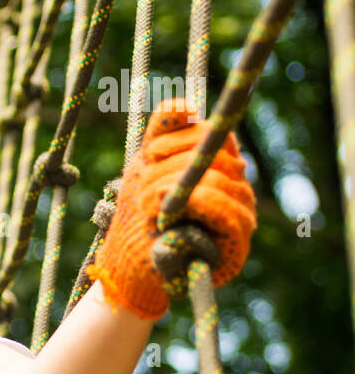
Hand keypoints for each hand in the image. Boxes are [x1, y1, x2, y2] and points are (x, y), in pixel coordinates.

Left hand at [85, 97, 256, 319]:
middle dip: (166, 170)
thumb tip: (185, 104)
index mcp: (219, 167)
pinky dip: (190, 206)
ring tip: (149, 213)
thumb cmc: (138, 219)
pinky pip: (222, 206)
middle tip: (141, 195)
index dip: (181, 138)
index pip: (214, 133)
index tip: (150, 154)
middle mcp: (238, 186)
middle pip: (211, 154)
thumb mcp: (145, 169)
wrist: (131, 269)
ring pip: (212, 178)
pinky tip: (168, 218)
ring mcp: (242, 212)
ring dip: (169, 192)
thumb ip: (162, 134)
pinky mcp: (238, 239)